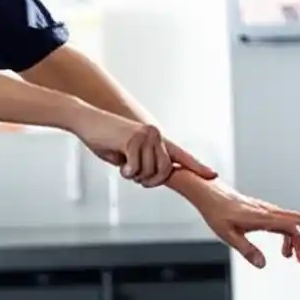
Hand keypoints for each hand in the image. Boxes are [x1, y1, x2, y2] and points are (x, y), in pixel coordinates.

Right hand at [74, 110, 217, 186]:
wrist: (86, 120)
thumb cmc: (104, 139)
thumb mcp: (127, 155)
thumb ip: (144, 163)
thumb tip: (152, 177)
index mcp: (156, 139)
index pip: (180, 155)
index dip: (197, 167)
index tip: (213, 175)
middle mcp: (155, 135)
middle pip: (164, 171)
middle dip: (150, 180)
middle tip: (133, 175)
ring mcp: (146, 135)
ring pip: (149, 172)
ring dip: (134, 175)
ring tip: (123, 163)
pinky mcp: (132, 138)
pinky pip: (135, 168)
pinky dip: (127, 171)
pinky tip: (120, 163)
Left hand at [189, 181, 299, 267]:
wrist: (207, 192)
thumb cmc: (216, 211)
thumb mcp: (227, 235)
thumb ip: (246, 250)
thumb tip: (263, 264)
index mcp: (260, 216)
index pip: (289, 222)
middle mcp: (265, 210)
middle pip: (293, 221)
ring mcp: (263, 209)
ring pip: (287, 221)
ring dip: (293, 238)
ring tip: (290, 256)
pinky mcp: (260, 210)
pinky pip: (280, 220)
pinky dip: (285, 232)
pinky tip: (280, 244)